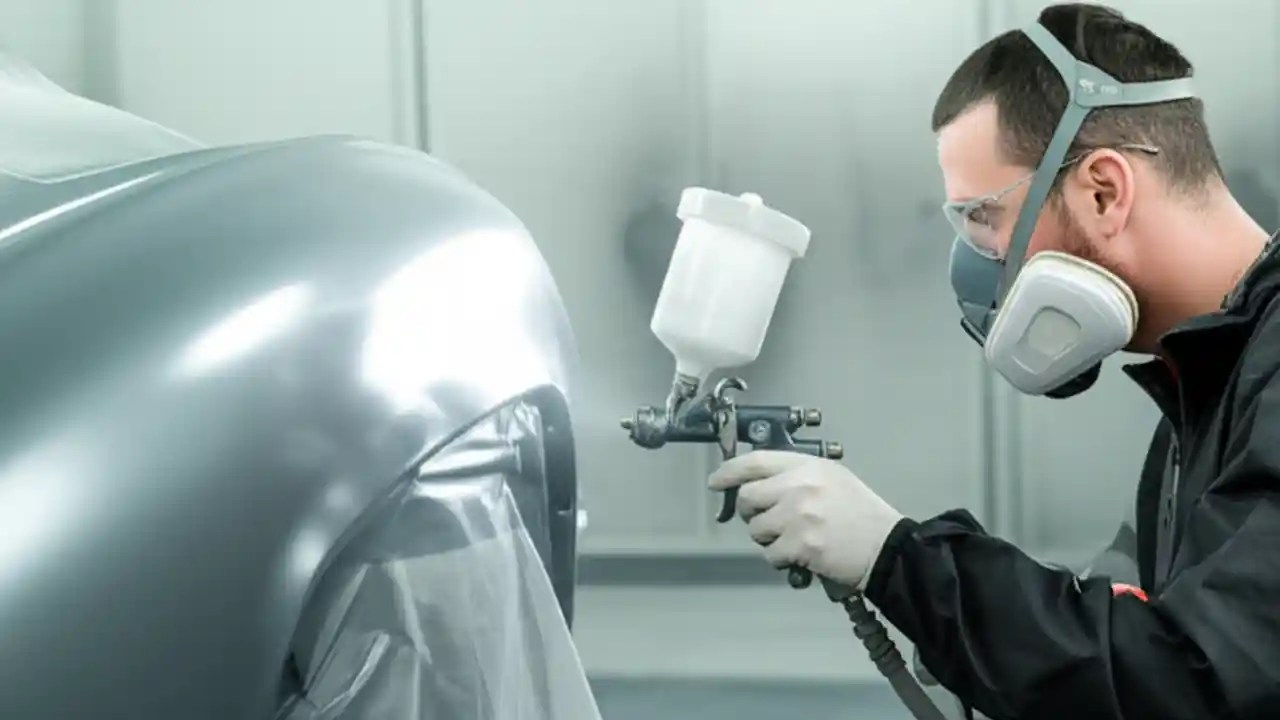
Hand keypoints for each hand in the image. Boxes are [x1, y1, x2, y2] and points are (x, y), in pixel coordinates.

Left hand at [708, 450, 903, 590]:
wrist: (888, 547)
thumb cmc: (860, 513)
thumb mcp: (832, 478)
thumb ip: (796, 475)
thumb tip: (757, 483)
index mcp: (808, 466)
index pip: (756, 461)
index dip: (730, 471)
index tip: (716, 480)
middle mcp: (800, 487)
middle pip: (748, 497)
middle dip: (751, 512)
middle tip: (767, 520)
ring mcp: (798, 516)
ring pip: (756, 528)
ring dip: (768, 537)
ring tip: (793, 538)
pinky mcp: (800, 545)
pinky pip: (770, 554)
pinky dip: (781, 558)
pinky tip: (801, 555)